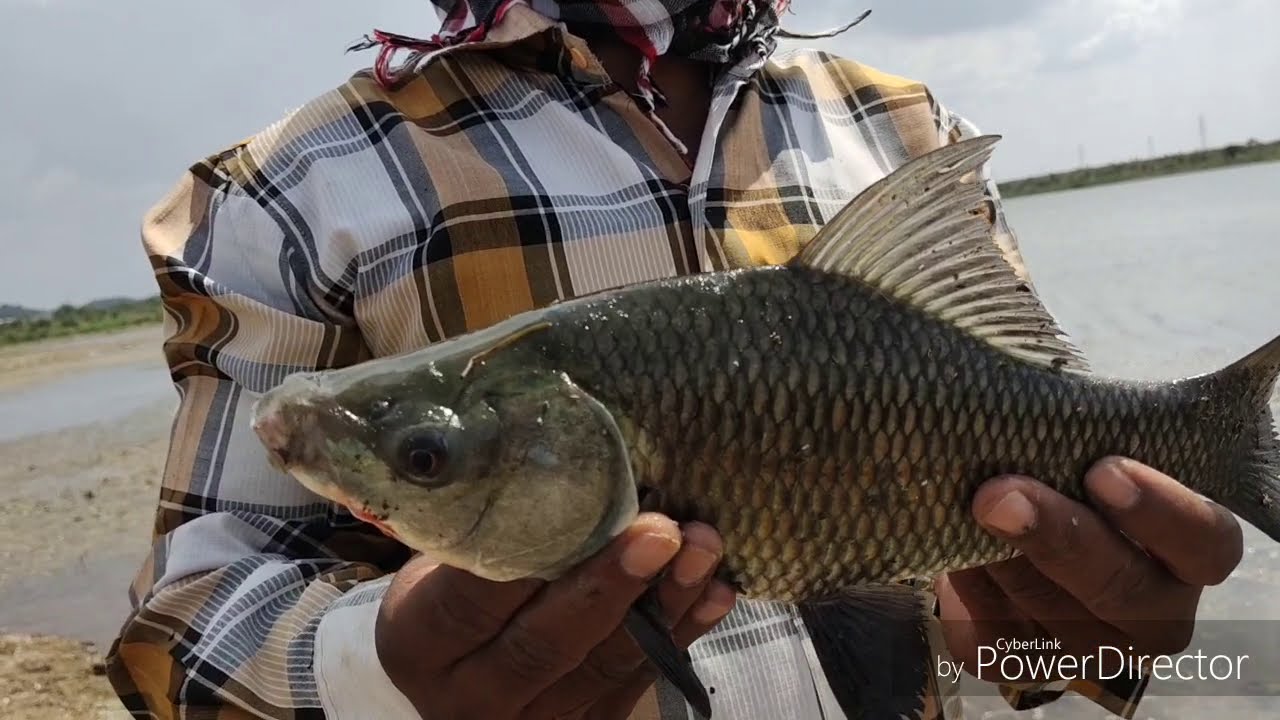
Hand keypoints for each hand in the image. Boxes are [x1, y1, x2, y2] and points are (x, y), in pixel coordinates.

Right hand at [375, 513, 736, 719]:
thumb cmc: (454, 588)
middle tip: (660, 531)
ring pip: (603, 666)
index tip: (574, 499)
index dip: (524, 555)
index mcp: (419, 642)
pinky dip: (683, 632)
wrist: (458, 670)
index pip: (467, 602)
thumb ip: (488, 523)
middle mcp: (469, 695)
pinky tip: (715, 590)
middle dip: (608, 585)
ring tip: (701, 548)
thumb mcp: (445, 557)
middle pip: (541, 645)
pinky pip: (639, 681)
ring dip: (664, 605)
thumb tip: (557, 445)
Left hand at [936, 457, 1243, 683]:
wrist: (1003, 511)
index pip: (1204, 542)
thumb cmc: (1064, 464)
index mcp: (1191, 550)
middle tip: (999, 495)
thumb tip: (1030, 406)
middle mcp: (1155, 611)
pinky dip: (969, 597)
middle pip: (1124, 591)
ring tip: (965, 511)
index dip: (1159, 512)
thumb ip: (1078, 430)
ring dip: (1003, 561)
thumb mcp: (1085, 439)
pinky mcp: (1027, 664)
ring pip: (1055, 616)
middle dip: (1058, 538)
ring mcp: (1092, 645)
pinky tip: (951, 558)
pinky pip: (996, 642)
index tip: (1103, 471)